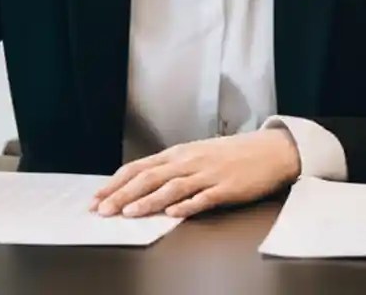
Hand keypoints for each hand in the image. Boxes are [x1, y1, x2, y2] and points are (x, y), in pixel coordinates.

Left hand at [90, 130, 300, 218]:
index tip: (96, 197)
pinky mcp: (226, 187)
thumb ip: (171, 168)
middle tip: (102, 210)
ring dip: (148, 201)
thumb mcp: (196, 155)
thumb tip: (141, 183)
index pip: (138, 167)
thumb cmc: (230, 155)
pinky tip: (173, 213)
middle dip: (122, 194)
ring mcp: (207, 174)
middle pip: (149, 177)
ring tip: (129, 213)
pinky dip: (187, 205)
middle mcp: (188, 161)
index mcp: (178, 154)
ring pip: (172, 187)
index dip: (115, 183)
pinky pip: (204, 197)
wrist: (269, 150)